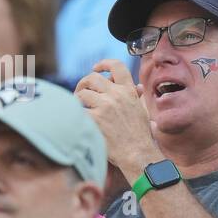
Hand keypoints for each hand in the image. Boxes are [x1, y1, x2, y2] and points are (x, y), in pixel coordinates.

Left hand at [74, 60, 157, 177]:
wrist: (137, 153)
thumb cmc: (140, 136)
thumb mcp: (142, 111)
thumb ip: (136, 97)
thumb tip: (138, 86)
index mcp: (128, 91)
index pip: (117, 66)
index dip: (104, 64)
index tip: (96, 68)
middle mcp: (117, 95)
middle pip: (93, 78)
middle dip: (83, 83)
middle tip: (81, 92)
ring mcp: (105, 106)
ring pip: (82, 93)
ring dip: (77, 100)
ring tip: (78, 108)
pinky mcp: (95, 119)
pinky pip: (78, 110)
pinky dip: (76, 114)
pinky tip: (78, 120)